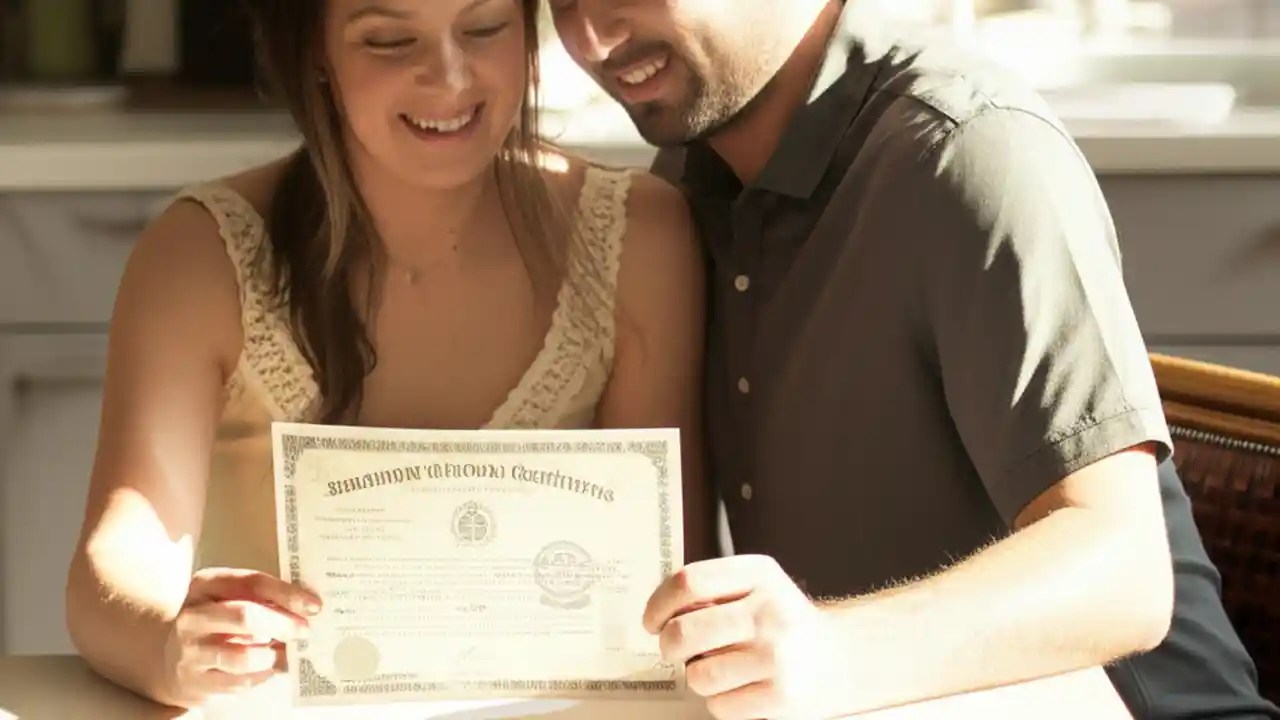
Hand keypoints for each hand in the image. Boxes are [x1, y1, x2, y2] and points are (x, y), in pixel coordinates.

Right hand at [161, 567, 320, 705]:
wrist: (173, 657)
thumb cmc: (215, 621)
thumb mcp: (230, 597)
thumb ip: (263, 598)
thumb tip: (307, 607)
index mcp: (206, 585)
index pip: (251, 583)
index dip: (286, 594)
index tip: (312, 605)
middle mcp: (193, 617)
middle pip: (245, 617)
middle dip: (283, 624)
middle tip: (304, 630)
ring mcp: (191, 652)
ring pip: (242, 656)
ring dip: (273, 656)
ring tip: (286, 653)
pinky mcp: (196, 682)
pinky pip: (239, 682)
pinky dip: (262, 675)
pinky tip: (269, 668)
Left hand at [644, 555, 844, 719]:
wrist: (839, 659)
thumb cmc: (783, 623)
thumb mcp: (757, 588)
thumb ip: (714, 590)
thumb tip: (661, 611)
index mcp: (761, 575)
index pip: (690, 582)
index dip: (659, 604)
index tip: (652, 621)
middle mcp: (771, 610)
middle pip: (685, 630)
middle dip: (668, 645)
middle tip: (673, 649)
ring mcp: (777, 654)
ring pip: (699, 674)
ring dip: (697, 676)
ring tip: (716, 669)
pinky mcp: (782, 694)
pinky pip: (720, 705)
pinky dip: (720, 701)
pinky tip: (739, 688)